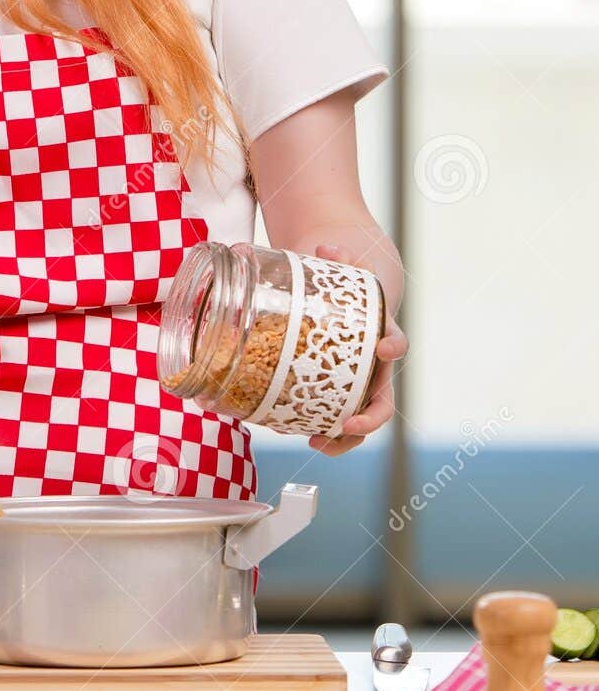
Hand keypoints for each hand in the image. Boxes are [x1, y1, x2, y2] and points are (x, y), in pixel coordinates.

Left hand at [306, 241, 407, 456]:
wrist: (344, 283)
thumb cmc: (348, 277)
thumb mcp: (348, 263)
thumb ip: (340, 257)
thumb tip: (325, 247)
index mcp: (380, 332)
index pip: (396, 343)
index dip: (392, 347)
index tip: (383, 349)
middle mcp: (372, 364)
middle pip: (381, 399)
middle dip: (368, 418)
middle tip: (349, 425)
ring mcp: (355, 379)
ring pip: (357, 416)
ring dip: (342, 437)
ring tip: (317, 444)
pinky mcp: (334, 386)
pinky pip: (330, 413)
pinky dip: (316, 425)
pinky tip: (294, 431)